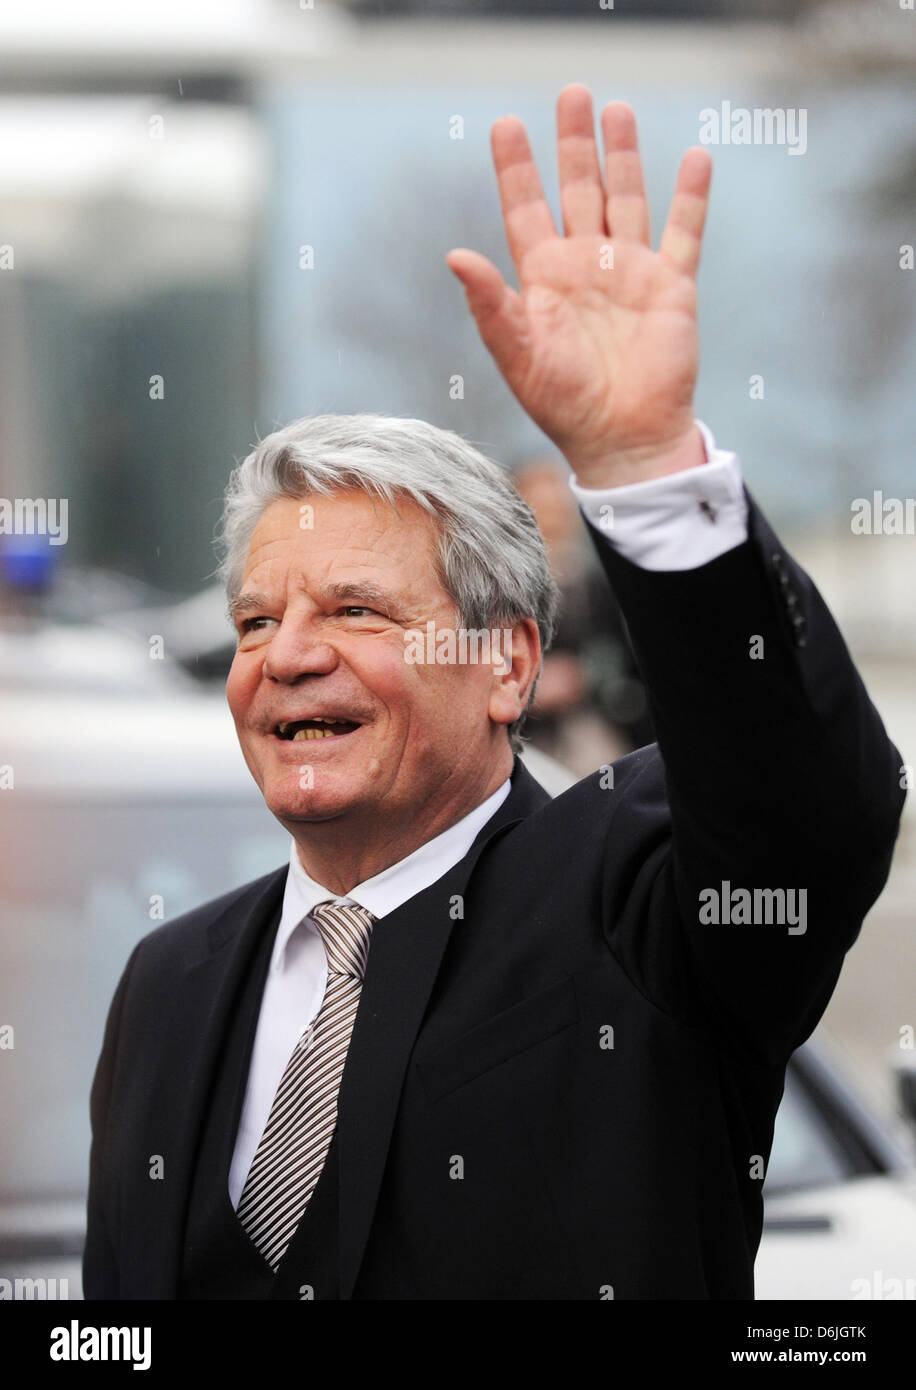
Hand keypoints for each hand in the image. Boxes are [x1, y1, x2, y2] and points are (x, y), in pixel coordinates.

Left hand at [446, 85, 712, 487]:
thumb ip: (490, 305)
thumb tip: (455, 255)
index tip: (505, 124)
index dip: (516, 167)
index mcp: (544, 279)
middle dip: (573, 144)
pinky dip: (690, 197)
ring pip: (627, 199)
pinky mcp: (672, 287)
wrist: (622, 440)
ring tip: (616, 110)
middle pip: (578, 189)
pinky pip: (685, 233)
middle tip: (572, 93)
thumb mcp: (518, 355)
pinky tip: (694, 159)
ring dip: (623, 155)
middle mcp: (586, 267)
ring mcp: (630, 273)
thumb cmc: (563, 405)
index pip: (525, 209)